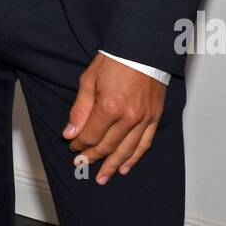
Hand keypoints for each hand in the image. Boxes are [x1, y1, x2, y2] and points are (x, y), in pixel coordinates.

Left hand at [62, 52, 165, 184]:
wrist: (141, 48)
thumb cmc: (114, 60)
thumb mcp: (88, 81)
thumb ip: (79, 110)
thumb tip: (70, 133)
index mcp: (110, 108)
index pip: (91, 136)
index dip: (79, 144)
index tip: (73, 146)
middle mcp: (129, 117)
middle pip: (107, 146)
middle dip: (92, 157)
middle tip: (81, 164)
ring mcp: (144, 119)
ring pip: (126, 150)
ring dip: (113, 166)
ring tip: (102, 177)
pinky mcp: (154, 117)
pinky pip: (145, 144)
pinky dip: (134, 158)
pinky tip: (125, 167)